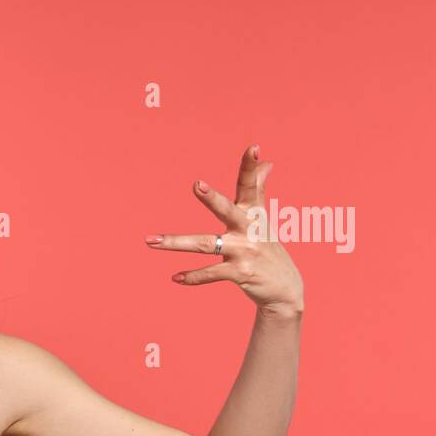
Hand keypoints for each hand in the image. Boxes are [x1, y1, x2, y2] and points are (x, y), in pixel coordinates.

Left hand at [145, 144, 303, 317]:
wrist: (284, 288)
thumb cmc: (268, 248)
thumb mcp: (263, 218)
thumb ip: (259, 189)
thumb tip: (267, 162)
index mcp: (254, 213)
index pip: (250, 185)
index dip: (251, 167)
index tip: (254, 147)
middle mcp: (249, 229)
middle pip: (227, 210)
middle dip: (213, 199)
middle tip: (198, 184)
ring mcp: (245, 251)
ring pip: (205, 244)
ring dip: (176, 243)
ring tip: (150, 241)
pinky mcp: (241, 273)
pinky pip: (211, 273)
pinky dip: (192, 277)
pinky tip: (175, 278)